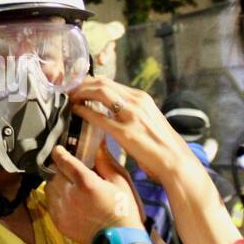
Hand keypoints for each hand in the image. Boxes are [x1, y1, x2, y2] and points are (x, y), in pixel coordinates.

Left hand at [46, 143, 141, 243]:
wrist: (119, 240)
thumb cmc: (123, 209)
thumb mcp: (120, 181)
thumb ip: (105, 161)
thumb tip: (97, 144)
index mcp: (86, 183)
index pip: (64, 161)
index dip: (59, 153)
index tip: (59, 149)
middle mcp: (70, 195)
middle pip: (54, 173)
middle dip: (61, 170)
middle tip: (72, 172)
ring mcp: (62, 210)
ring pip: (49, 188)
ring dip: (57, 184)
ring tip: (71, 187)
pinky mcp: (59, 222)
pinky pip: (50, 204)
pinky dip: (57, 199)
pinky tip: (71, 201)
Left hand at [70, 77, 203, 188]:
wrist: (175, 160)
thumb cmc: (161, 144)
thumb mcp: (147, 120)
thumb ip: (132, 112)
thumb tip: (114, 111)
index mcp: (141, 98)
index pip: (110, 83)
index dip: (90, 83)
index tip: (78, 86)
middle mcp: (136, 101)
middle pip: (102, 83)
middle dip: (82, 84)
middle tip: (68, 90)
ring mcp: (131, 115)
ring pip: (100, 93)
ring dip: (81, 93)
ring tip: (70, 98)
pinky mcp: (125, 132)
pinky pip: (99, 117)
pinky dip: (85, 112)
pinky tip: (76, 112)